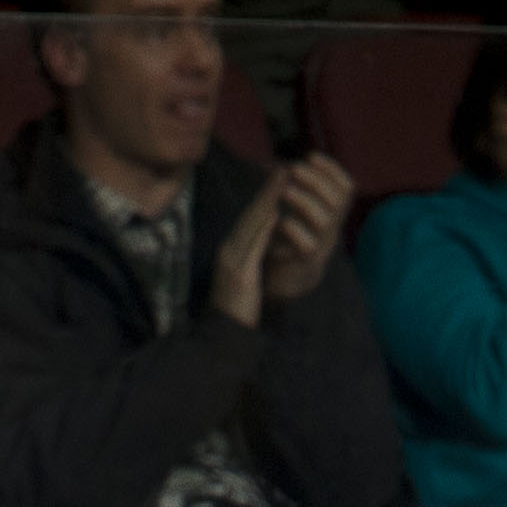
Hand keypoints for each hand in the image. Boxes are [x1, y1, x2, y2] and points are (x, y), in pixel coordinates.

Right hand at [211, 171, 287, 327]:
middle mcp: (230, 252)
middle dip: (267, 192)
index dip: (264, 198)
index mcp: (232, 252)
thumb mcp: (244, 281)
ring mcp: (233, 261)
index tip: (279, 179)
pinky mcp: (240, 274)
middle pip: (250, 216)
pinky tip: (276, 213)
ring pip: (252, 226)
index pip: (250, 220)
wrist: (222, 338)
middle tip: (283, 168)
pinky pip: (254, 246)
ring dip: (267, 202)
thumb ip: (251, 261)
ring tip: (283, 181)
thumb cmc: (236, 313)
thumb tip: (261, 248)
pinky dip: (264, 228)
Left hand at [261, 153, 353, 304]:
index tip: (311, 156)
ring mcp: (321, 247)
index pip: (346, 188)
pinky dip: (294, 230)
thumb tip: (282, 162)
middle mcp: (331, 230)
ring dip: (305, 201)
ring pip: (325, 222)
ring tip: (286, 191)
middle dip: (317, 180)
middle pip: (338, 201)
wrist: (284, 283)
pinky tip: (281, 221)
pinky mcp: (306, 264)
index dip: (332, 170)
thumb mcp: (295, 213)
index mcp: (332, 215)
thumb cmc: (286, 240)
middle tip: (294, 169)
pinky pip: (307, 247)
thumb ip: (294, 191)